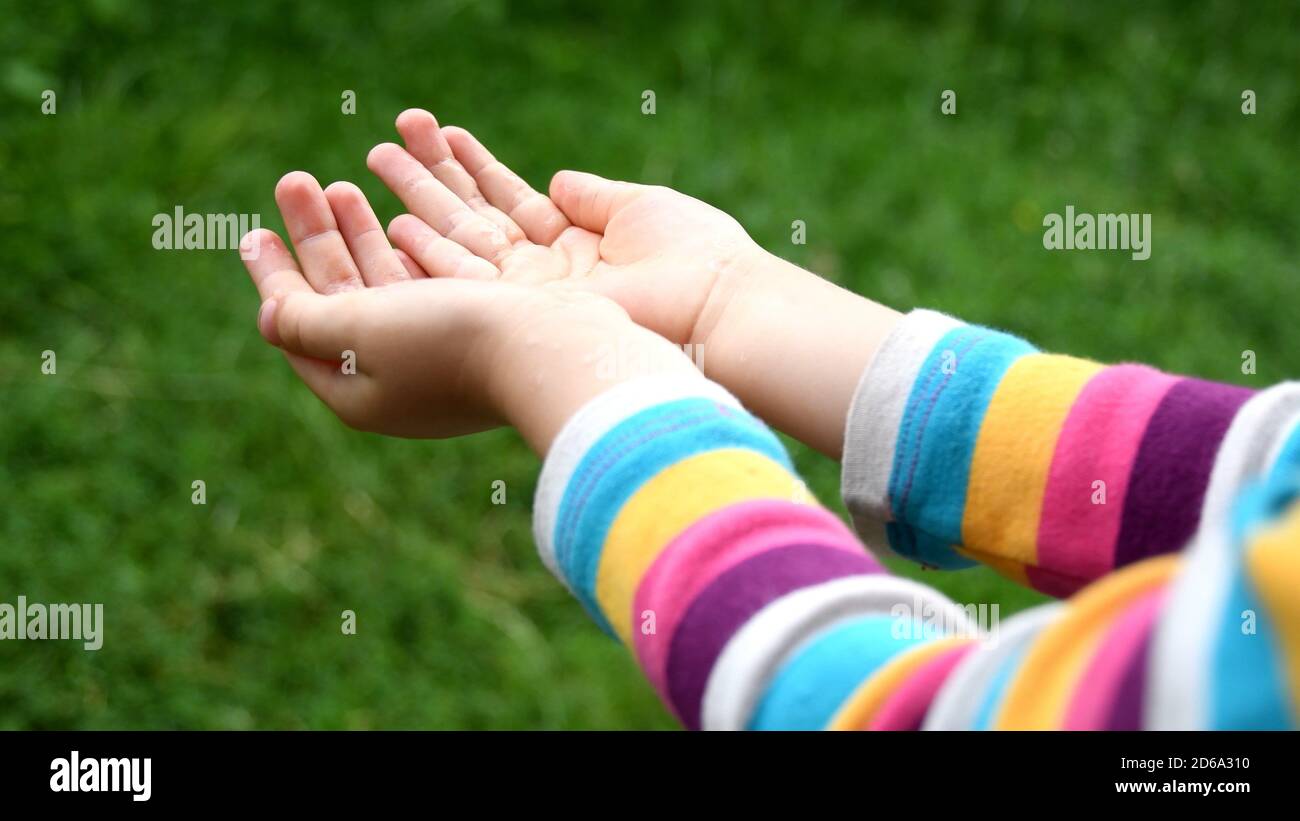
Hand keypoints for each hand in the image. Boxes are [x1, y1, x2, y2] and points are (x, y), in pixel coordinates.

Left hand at [239, 171, 695, 449]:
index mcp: (358, 393)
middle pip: (340, 301)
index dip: (273, 276)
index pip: (298, 329)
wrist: (555, 350)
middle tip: (299, 181)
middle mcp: (396, 381)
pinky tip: (397, 216)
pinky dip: (405, 248)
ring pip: (384, 287)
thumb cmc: (451, 341)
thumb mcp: (357, 327)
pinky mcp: (480, 337)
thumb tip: (269, 315)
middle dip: (319, 239)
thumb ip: (303, 318)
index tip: (254, 230)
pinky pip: (426, 286)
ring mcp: (440, 361)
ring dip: (359, 233)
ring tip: (340, 184)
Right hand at [366, 109, 765, 348]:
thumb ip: (589, 196)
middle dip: (428, 180)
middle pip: (472, 220)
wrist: (714, 309)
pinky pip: (464, 283)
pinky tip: (391, 223)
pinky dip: (425, 255)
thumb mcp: (636, 207)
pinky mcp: (523, 319)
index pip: (509, 201)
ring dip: (415, 205)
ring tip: (374, 162)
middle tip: (382, 144)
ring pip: (457, 245)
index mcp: (574, 246)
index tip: (438, 133)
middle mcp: (543, 276)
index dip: (472, 167)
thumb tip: (554, 181)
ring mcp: (529, 299)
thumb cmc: (693, 254)